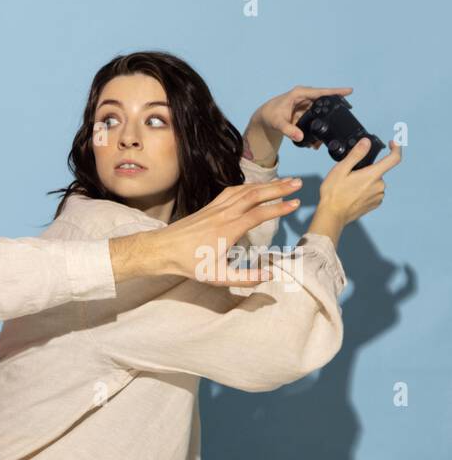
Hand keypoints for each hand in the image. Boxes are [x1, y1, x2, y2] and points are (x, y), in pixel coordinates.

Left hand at [109, 177, 303, 285]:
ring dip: (265, 184)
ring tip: (284, 181)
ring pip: (245, 190)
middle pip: (255, 194)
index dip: (279, 208)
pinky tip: (255, 186)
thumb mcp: (217, 277)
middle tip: (298, 182)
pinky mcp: (209, 207)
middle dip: (278, 187)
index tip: (296, 204)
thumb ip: (245, 278)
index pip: (259, 214)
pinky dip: (248, 185)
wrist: (161, 250)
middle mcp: (224, 214)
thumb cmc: (188, 264)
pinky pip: (232, 191)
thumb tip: (269, 274)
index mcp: (228, 230)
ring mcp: (215, 208)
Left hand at [246, 85, 353, 164]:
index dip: (336, 92)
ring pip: (320, 113)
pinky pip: (315, 118)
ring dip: (323, 123)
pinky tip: (315, 140)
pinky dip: (316, 128)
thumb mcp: (278, 123)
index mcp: (300, 93)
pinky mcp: (305, 112)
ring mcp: (306, 104)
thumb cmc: (270, 116)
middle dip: (332, 112)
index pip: (321, 92)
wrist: (265, 118)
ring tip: (320, 140)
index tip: (350, 91)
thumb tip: (300, 137)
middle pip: (324, 102)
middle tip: (340, 120)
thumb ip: (288, 130)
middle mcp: (305, 97)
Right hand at [308, 137, 401, 245]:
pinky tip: (353, 195)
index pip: (394, 158)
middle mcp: (379, 186)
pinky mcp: (374, 204)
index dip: (396, 148)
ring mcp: (378, 196)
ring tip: (349, 188)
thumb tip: (366, 143)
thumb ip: (356, 154)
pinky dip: (366, 191)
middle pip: (378, 171)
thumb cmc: (334, 194)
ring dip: (366, 182)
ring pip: (375, 182)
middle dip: (367, 171)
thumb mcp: (340, 170)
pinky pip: (373, 193)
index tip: (392, 143)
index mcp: (372, 175)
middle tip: (350, 177)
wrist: (332, 216)